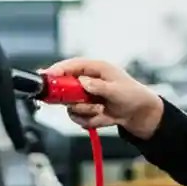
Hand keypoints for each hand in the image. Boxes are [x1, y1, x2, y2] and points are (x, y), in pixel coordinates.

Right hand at [42, 58, 164, 138]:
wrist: (139, 114)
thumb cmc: (133, 95)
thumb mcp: (117, 89)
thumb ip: (99, 86)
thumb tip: (83, 82)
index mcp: (95, 69)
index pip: (72, 65)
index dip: (58, 69)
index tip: (47, 76)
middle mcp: (86, 81)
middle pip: (64, 86)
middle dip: (68, 96)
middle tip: (78, 101)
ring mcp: (84, 96)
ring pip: (70, 105)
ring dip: (84, 111)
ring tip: (100, 109)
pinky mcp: (85, 110)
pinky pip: (77, 117)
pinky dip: (88, 120)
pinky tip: (101, 117)